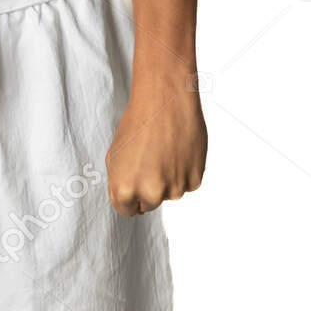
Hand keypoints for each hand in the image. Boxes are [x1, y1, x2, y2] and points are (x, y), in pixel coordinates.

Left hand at [105, 75, 206, 216]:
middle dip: (147, 187)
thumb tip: (129, 200)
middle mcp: (150, 193)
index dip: (129, 195)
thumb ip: (119, 183)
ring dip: (167, 178)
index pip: (126, 210)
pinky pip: (187, 183)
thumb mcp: (115, 155)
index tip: (133, 181)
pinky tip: (178, 149)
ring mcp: (175, 188)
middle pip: (148, 204)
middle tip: (149, 160)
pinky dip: (184, 171)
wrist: (165, 100)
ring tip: (164, 149)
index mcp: (125, 189)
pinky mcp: (195, 180)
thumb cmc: (138, 123)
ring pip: (170, 193)